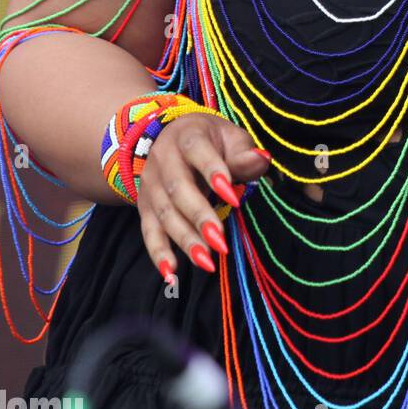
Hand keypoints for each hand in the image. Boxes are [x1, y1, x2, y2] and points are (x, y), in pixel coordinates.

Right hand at [136, 112, 270, 280]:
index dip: (213, 171)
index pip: (197, 151)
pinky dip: (158, 253)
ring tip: (207, 261)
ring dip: (185, 239)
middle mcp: (163, 159)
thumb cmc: (211, 140)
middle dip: (199, 216)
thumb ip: (243, 153)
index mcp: (187, 136)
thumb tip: (262, 159)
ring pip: (165, 213)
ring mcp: (151, 185)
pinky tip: (171, 272)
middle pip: (178, 188)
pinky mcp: (145, 207)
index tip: (232, 195)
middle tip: (221, 240)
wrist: (171, 138)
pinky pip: (148, 231)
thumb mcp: (230, 137)